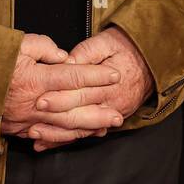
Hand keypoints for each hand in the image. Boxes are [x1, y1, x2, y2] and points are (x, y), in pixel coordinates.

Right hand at [1, 33, 124, 146]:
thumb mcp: (14, 42)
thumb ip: (43, 47)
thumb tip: (64, 56)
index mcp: (34, 78)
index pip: (73, 77)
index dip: (96, 76)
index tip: (114, 74)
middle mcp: (32, 103)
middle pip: (73, 109)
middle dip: (98, 111)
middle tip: (119, 112)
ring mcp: (24, 119)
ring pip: (62, 126)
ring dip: (86, 128)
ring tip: (106, 127)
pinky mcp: (16, 128)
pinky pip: (45, 136)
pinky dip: (63, 137)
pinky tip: (77, 137)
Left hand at [24, 26, 152, 152]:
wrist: (151, 60)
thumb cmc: (125, 47)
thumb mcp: (106, 41)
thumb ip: (86, 51)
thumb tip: (66, 62)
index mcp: (110, 81)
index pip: (81, 92)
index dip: (59, 97)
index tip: (40, 100)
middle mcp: (113, 101)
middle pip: (80, 114)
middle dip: (54, 120)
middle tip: (32, 123)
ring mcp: (113, 112)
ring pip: (83, 129)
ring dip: (59, 135)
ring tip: (36, 136)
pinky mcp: (112, 119)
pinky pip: (89, 132)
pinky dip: (68, 138)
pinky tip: (50, 142)